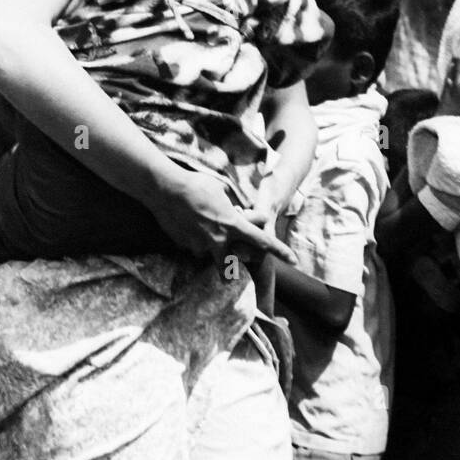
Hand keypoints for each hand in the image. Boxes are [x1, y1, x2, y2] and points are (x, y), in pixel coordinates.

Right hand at [152, 169, 296, 272]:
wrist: (166, 189)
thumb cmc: (198, 185)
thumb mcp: (224, 192)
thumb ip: (236, 209)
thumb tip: (244, 215)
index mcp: (233, 225)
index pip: (262, 241)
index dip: (280, 251)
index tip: (294, 260)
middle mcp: (218, 240)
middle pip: (227, 267)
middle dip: (228, 273)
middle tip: (229, 273)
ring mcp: (198, 245)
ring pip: (207, 253)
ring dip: (208, 247)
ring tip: (200, 227)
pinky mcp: (182, 245)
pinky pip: (192, 246)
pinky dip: (193, 239)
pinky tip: (187, 223)